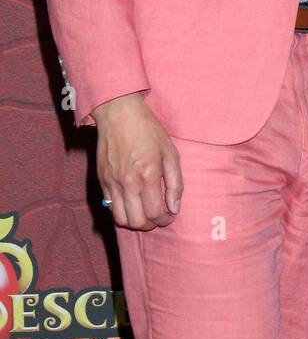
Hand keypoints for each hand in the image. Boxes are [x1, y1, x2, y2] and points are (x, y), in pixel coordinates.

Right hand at [93, 92, 182, 229]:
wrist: (119, 115)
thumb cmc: (148, 131)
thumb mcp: (171, 153)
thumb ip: (175, 183)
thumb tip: (174, 208)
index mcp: (148, 176)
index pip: (155, 213)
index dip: (165, 220)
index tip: (169, 216)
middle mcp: (128, 183)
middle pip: (137, 222)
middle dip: (150, 224)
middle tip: (158, 216)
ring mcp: (112, 183)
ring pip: (121, 220)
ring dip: (134, 221)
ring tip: (144, 212)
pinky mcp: (102, 181)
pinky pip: (110, 207)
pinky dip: (121, 211)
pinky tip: (131, 203)